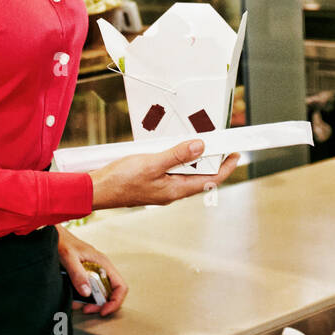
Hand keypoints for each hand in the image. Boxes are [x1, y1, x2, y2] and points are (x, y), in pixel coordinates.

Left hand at [57, 226, 127, 315]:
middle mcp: (102, 268)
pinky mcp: (86, 276)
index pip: (120, 286)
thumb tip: (87, 293)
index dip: (115, 301)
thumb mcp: (68, 258)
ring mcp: (95, 272)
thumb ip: (78, 274)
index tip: (103, 311)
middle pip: (111, 293)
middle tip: (87, 309)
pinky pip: (89, 291)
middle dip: (100, 305)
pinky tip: (73, 297)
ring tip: (76, 303)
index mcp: (103, 263)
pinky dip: (82, 298)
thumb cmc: (62, 241)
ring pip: (100, 294)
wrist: (53, 236)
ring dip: (90, 303)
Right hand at [88, 139, 240, 210]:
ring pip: (186, 172)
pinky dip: (180, 158)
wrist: (97, 190)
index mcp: (175, 190)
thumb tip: (200, 147)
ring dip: (195, 158)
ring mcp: (162, 187)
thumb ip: (176, 155)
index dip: (225, 167)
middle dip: (213, 160)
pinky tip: (176, 148)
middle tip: (221, 144)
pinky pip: (173, 170)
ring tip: (202, 143)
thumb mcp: (151, 163)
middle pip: (200, 176)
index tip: (236, 154)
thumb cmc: (121, 180)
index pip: (209, 180)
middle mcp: (172, 191)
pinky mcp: (153, 182)